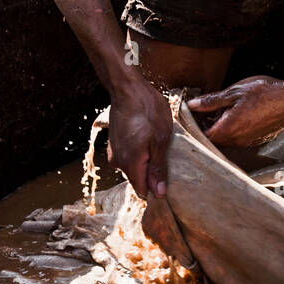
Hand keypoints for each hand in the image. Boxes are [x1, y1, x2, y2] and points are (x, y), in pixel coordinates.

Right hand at [106, 77, 172, 197]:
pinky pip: (129, 157)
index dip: (156, 190)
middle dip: (153, 174)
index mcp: (130, 164)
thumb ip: (158, 169)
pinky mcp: (114, 143)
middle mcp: (118, 162)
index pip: (142, 191)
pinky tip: (149, 140)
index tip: (170, 182)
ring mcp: (114, 152)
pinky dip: (140, 153)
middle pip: (138, 179)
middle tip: (167, 157)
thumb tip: (159, 193)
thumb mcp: (161, 140)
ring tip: (158, 145)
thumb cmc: (148, 111)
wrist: (128, 89)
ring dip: (147, 161)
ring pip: (134, 167)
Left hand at [187, 75, 283, 146]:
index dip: (195, 125)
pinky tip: (242, 114)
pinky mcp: (258, 140)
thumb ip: (212, 101)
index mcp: (228, 128)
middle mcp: (237, 140)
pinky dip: (236, 129)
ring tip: (227, 110)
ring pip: (227, 139)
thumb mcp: (235, 92)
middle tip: (208, 110)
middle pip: (214, 139)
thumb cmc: (266, 93)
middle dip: (208, 126)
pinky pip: (240, 138)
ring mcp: (249, 142)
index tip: (195, 113)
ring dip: (223, 128)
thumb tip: (193, 105)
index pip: (202, 134)